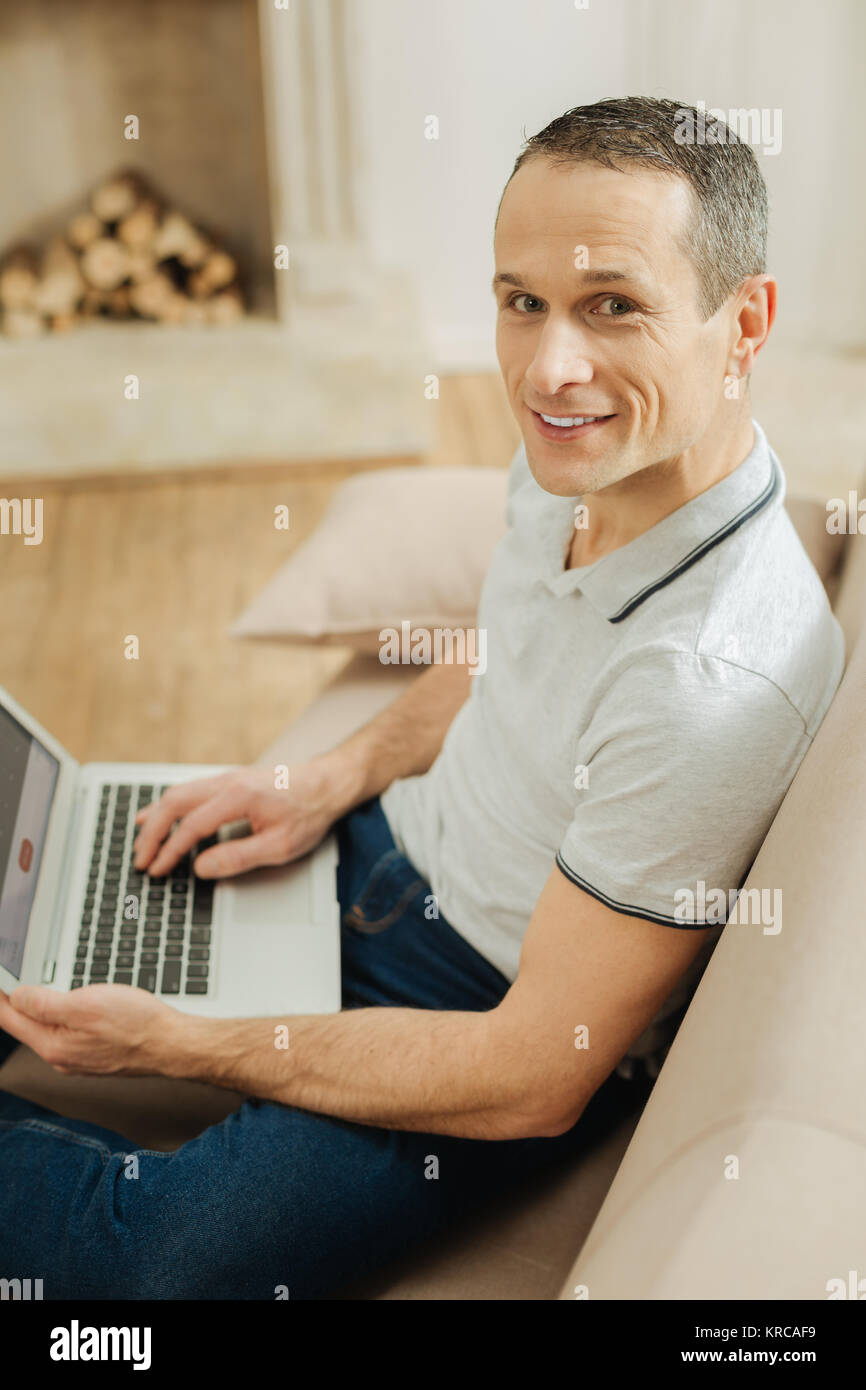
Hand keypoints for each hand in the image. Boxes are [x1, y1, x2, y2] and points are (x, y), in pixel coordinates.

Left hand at [0, 983, 184, 1076]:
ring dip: (37, 1009)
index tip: (0, 982)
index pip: (9, 1019)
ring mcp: (77, 1057)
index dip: (0, 997)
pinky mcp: (93, 1053)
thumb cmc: (136, 1026)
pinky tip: (66, 1006)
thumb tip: (17, 996)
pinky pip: (66, 1033)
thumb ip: (44, 1003)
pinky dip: (59, 1018)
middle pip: (25, 1025)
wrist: (171, 1044)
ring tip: (31, 989)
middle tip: (11, 981)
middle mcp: (61, 1057)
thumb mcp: (85, 1005)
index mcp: (53, 1045)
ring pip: (47, 1029)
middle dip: (15, 1002)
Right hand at [132, 757, 355, 878]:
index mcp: (239, 796)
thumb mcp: (280, 846)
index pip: (192, 826)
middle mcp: (227, 781)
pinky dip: (169, 806)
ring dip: (156, 818)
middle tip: (141, 860)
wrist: (328, 784)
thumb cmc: (309, 813)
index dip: (171, 851)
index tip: (158, 870)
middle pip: (174, 803)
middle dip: (152, 833)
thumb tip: (201, 867)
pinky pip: (189, 790)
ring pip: (178, 793)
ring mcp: (226, 778)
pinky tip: (157, 815)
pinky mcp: (229, 781)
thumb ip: (238, 857)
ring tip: (140, 842)